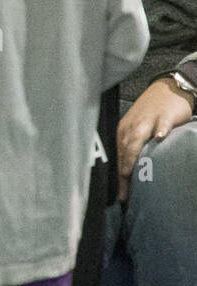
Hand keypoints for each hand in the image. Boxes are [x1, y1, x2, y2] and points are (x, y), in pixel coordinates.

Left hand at [118, 77, 193, 200]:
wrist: (168, 89)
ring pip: (138, 138)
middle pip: (125, 151)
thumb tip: (130, 173)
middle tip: (126, 192)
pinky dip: (159, 130)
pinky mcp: (165, 116)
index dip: (119, 177)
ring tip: (133, 172)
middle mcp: (132, 127)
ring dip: (134, 155)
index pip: (118, 157)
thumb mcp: (138, 129)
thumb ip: (134, 147)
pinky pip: (161, 124)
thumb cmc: (152, 113)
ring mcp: (148, 121)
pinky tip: (160, 138)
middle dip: (124, 171)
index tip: (121, 196)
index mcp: (124, 132)